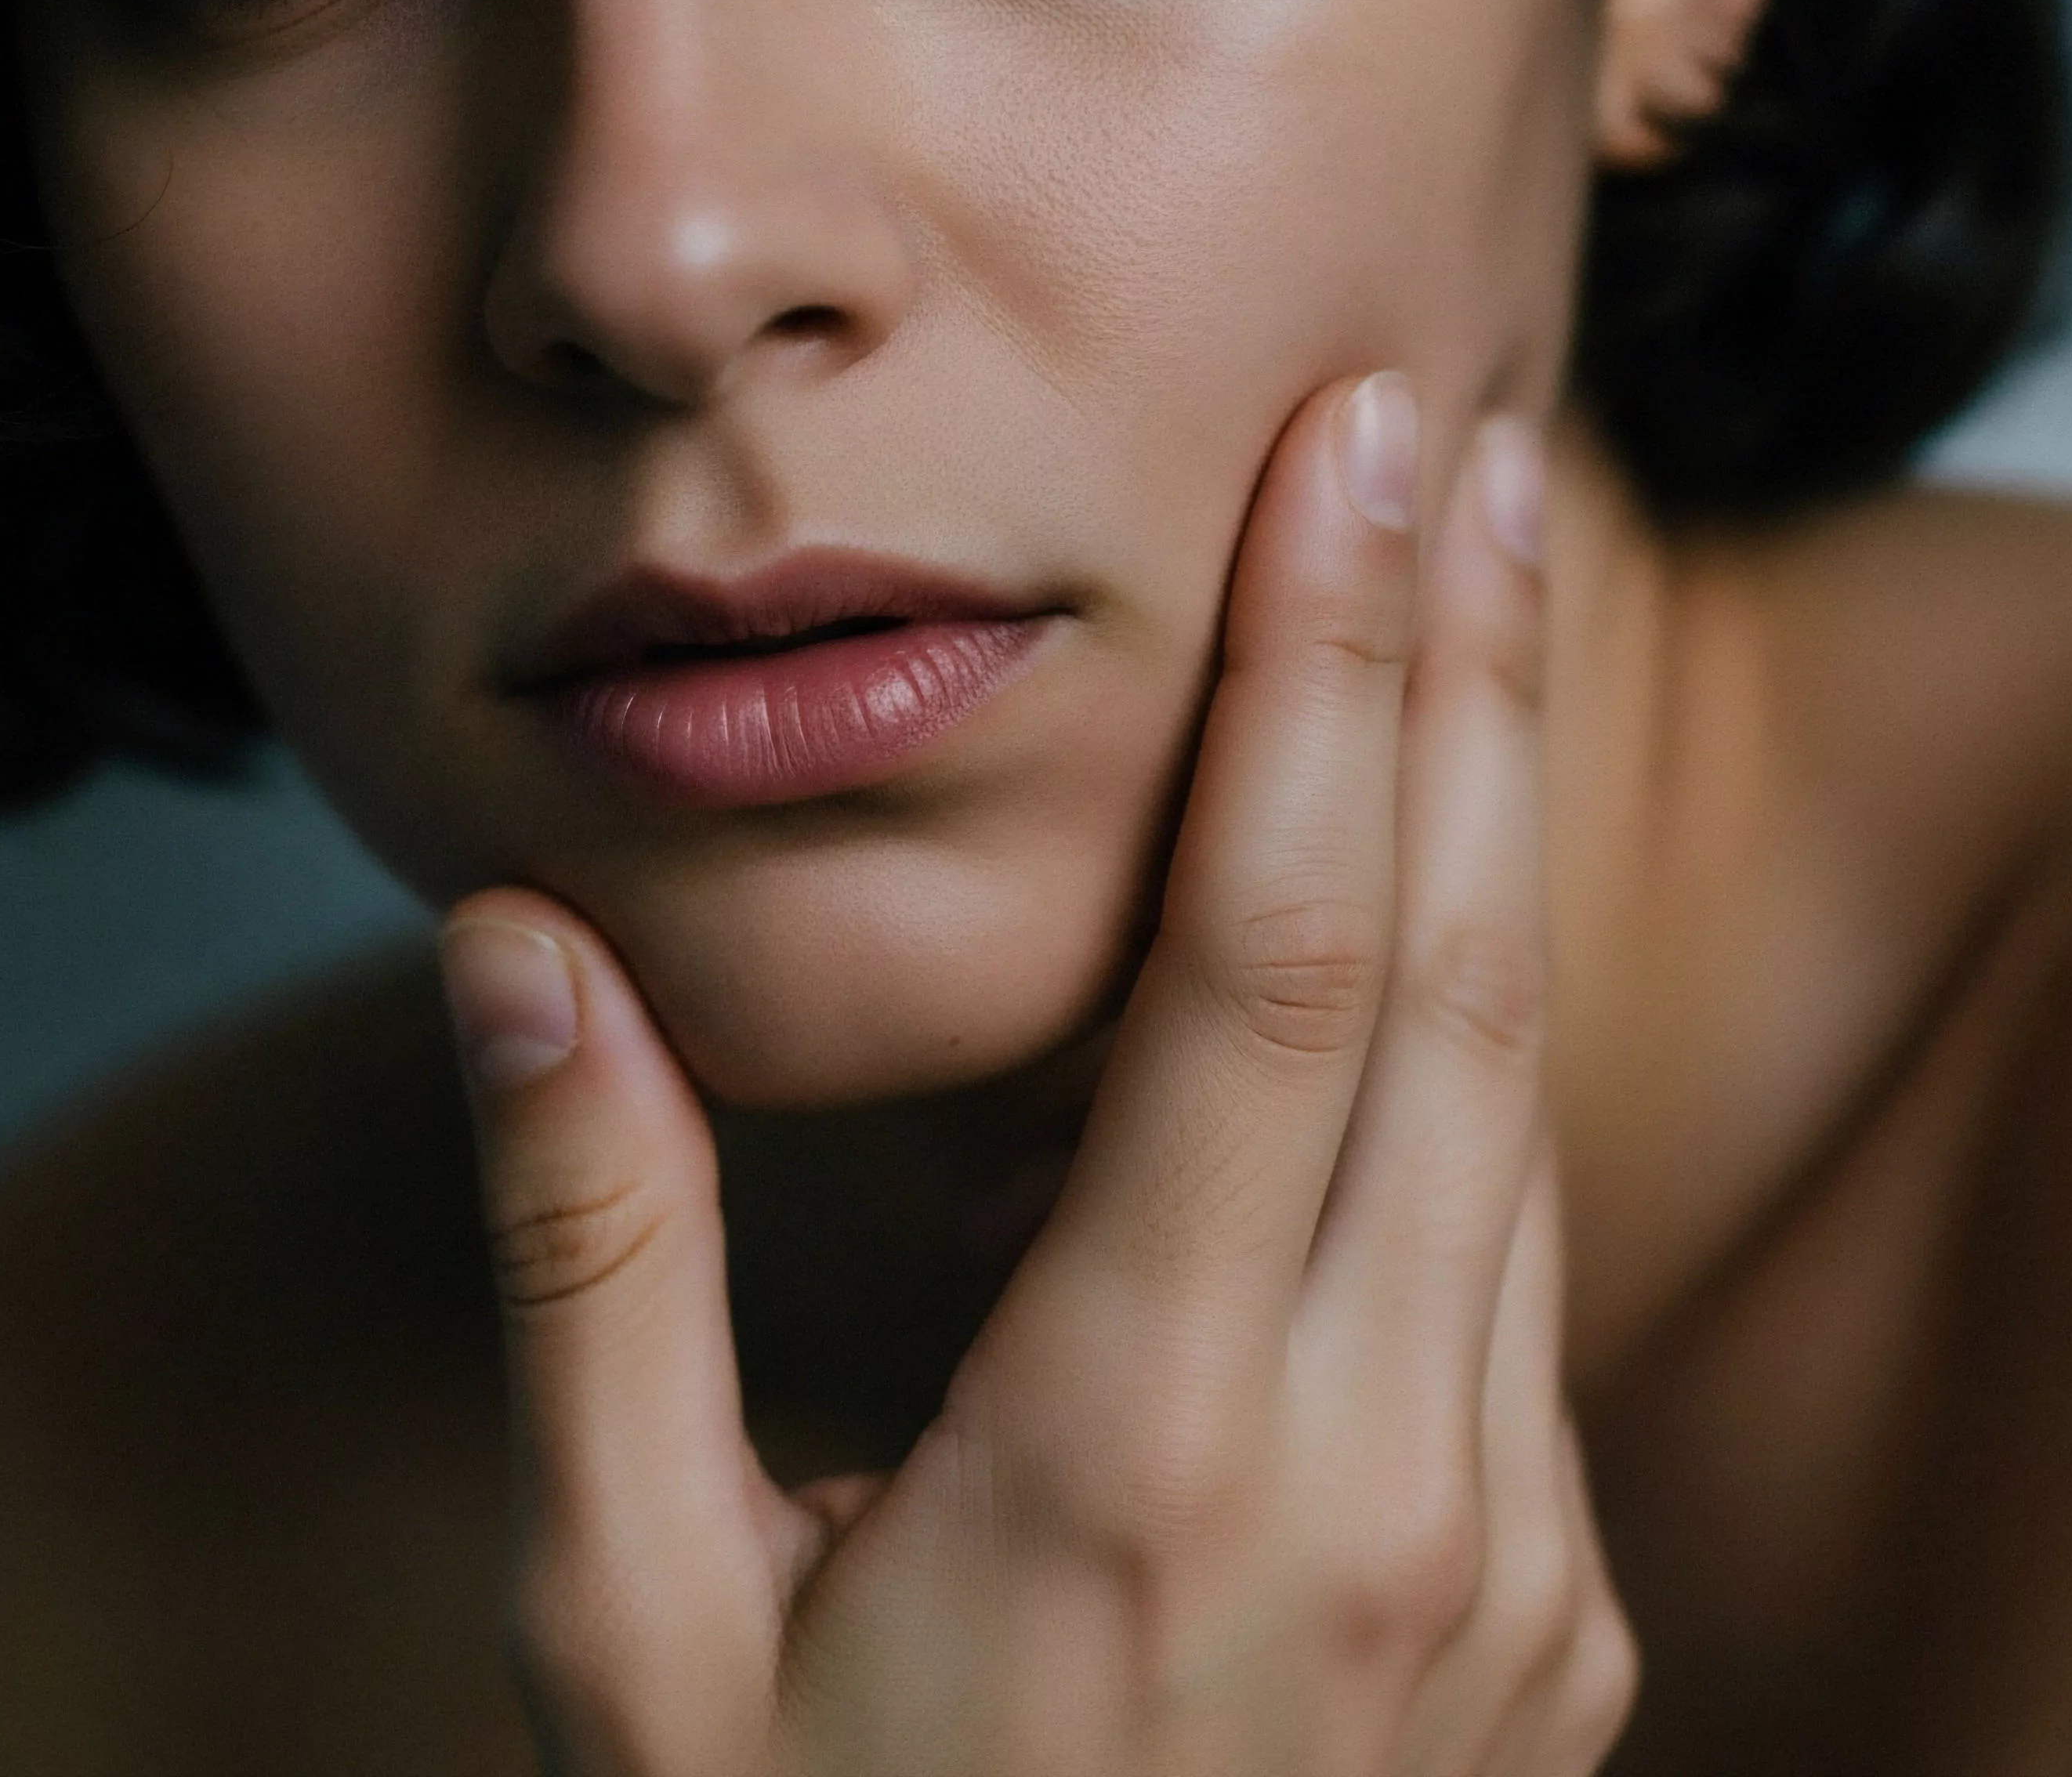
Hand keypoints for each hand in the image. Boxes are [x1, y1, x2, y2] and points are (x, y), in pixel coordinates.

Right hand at [434, 375, 1634, 1775]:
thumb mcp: (628, 1630)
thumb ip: (592, 1273)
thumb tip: (524, 951)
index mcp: (1132, 1459)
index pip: (1270, 988)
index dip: (1323, 698)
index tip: (1354, 469)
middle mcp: (1372, 1490)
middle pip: (1445, 994)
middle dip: (1460, 689)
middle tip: (1472, 441)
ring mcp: (1499, 1567)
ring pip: (1510, 1119)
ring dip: (1489, 849)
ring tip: (1477, 610)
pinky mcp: (1547, 1617)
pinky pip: (1507, 1276)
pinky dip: (1462, 1070)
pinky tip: (1409, 933)